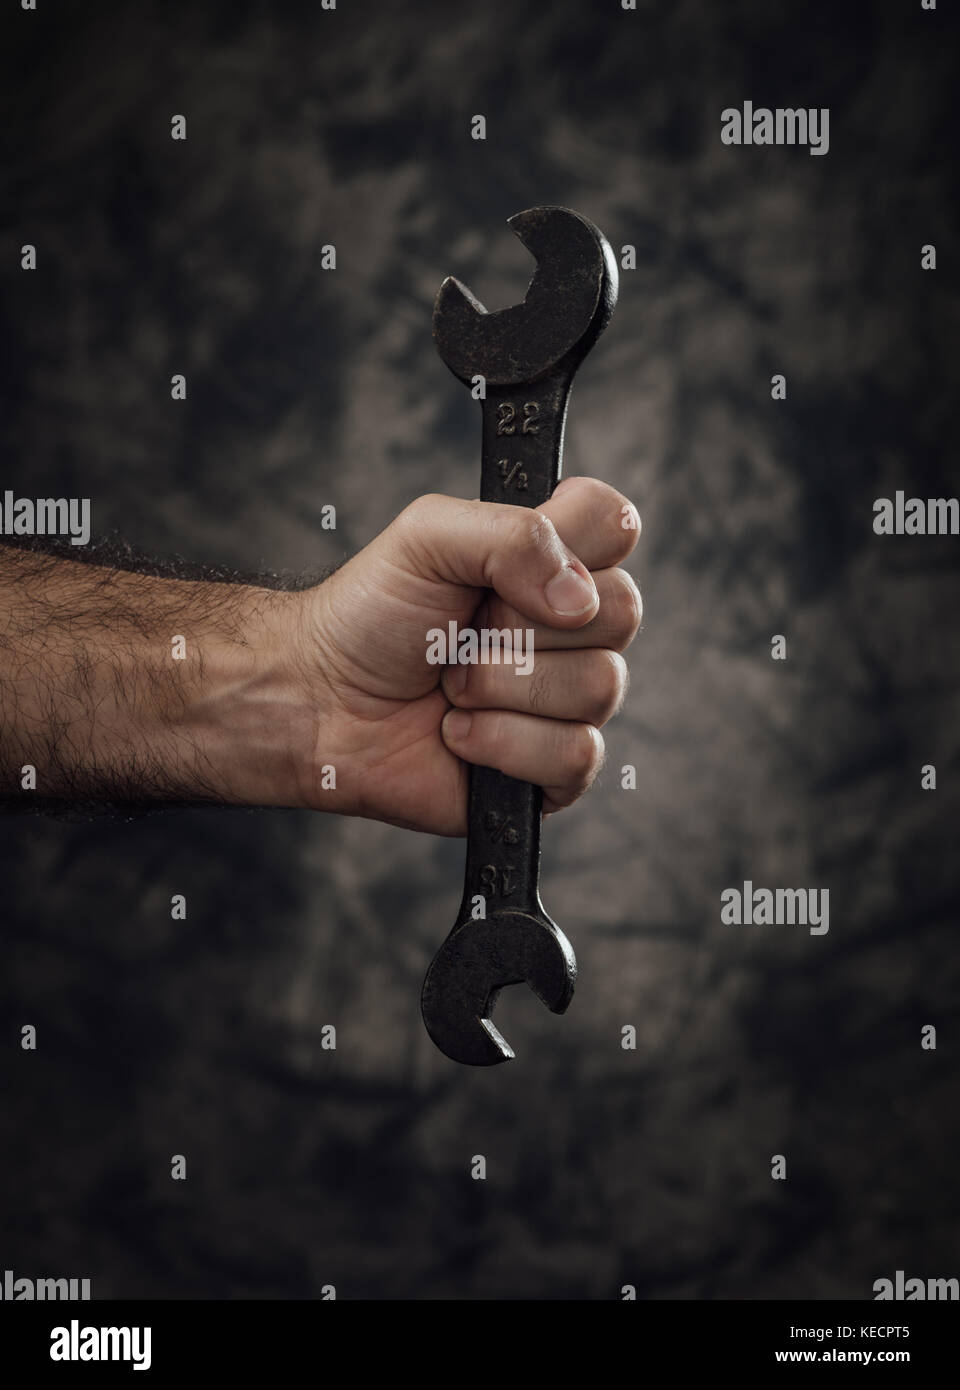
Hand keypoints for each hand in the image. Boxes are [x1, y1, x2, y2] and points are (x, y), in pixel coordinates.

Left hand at [298, 476, 641, 833]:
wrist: (320, 701)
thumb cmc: (370, 615)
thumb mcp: (427, 535)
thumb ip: (512, 534)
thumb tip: (579, 598)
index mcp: (551, 560)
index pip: (616, 525)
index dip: (577, 542)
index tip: (513, 565)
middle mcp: (573, 628)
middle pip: (622, 610)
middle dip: (521, 625)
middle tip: (463, 632)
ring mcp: (569, 700)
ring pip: (600, 687)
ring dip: (503, 687)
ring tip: (451, 687)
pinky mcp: (555, 770)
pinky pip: (576, 755)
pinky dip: (501, 744)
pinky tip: (458, 736)